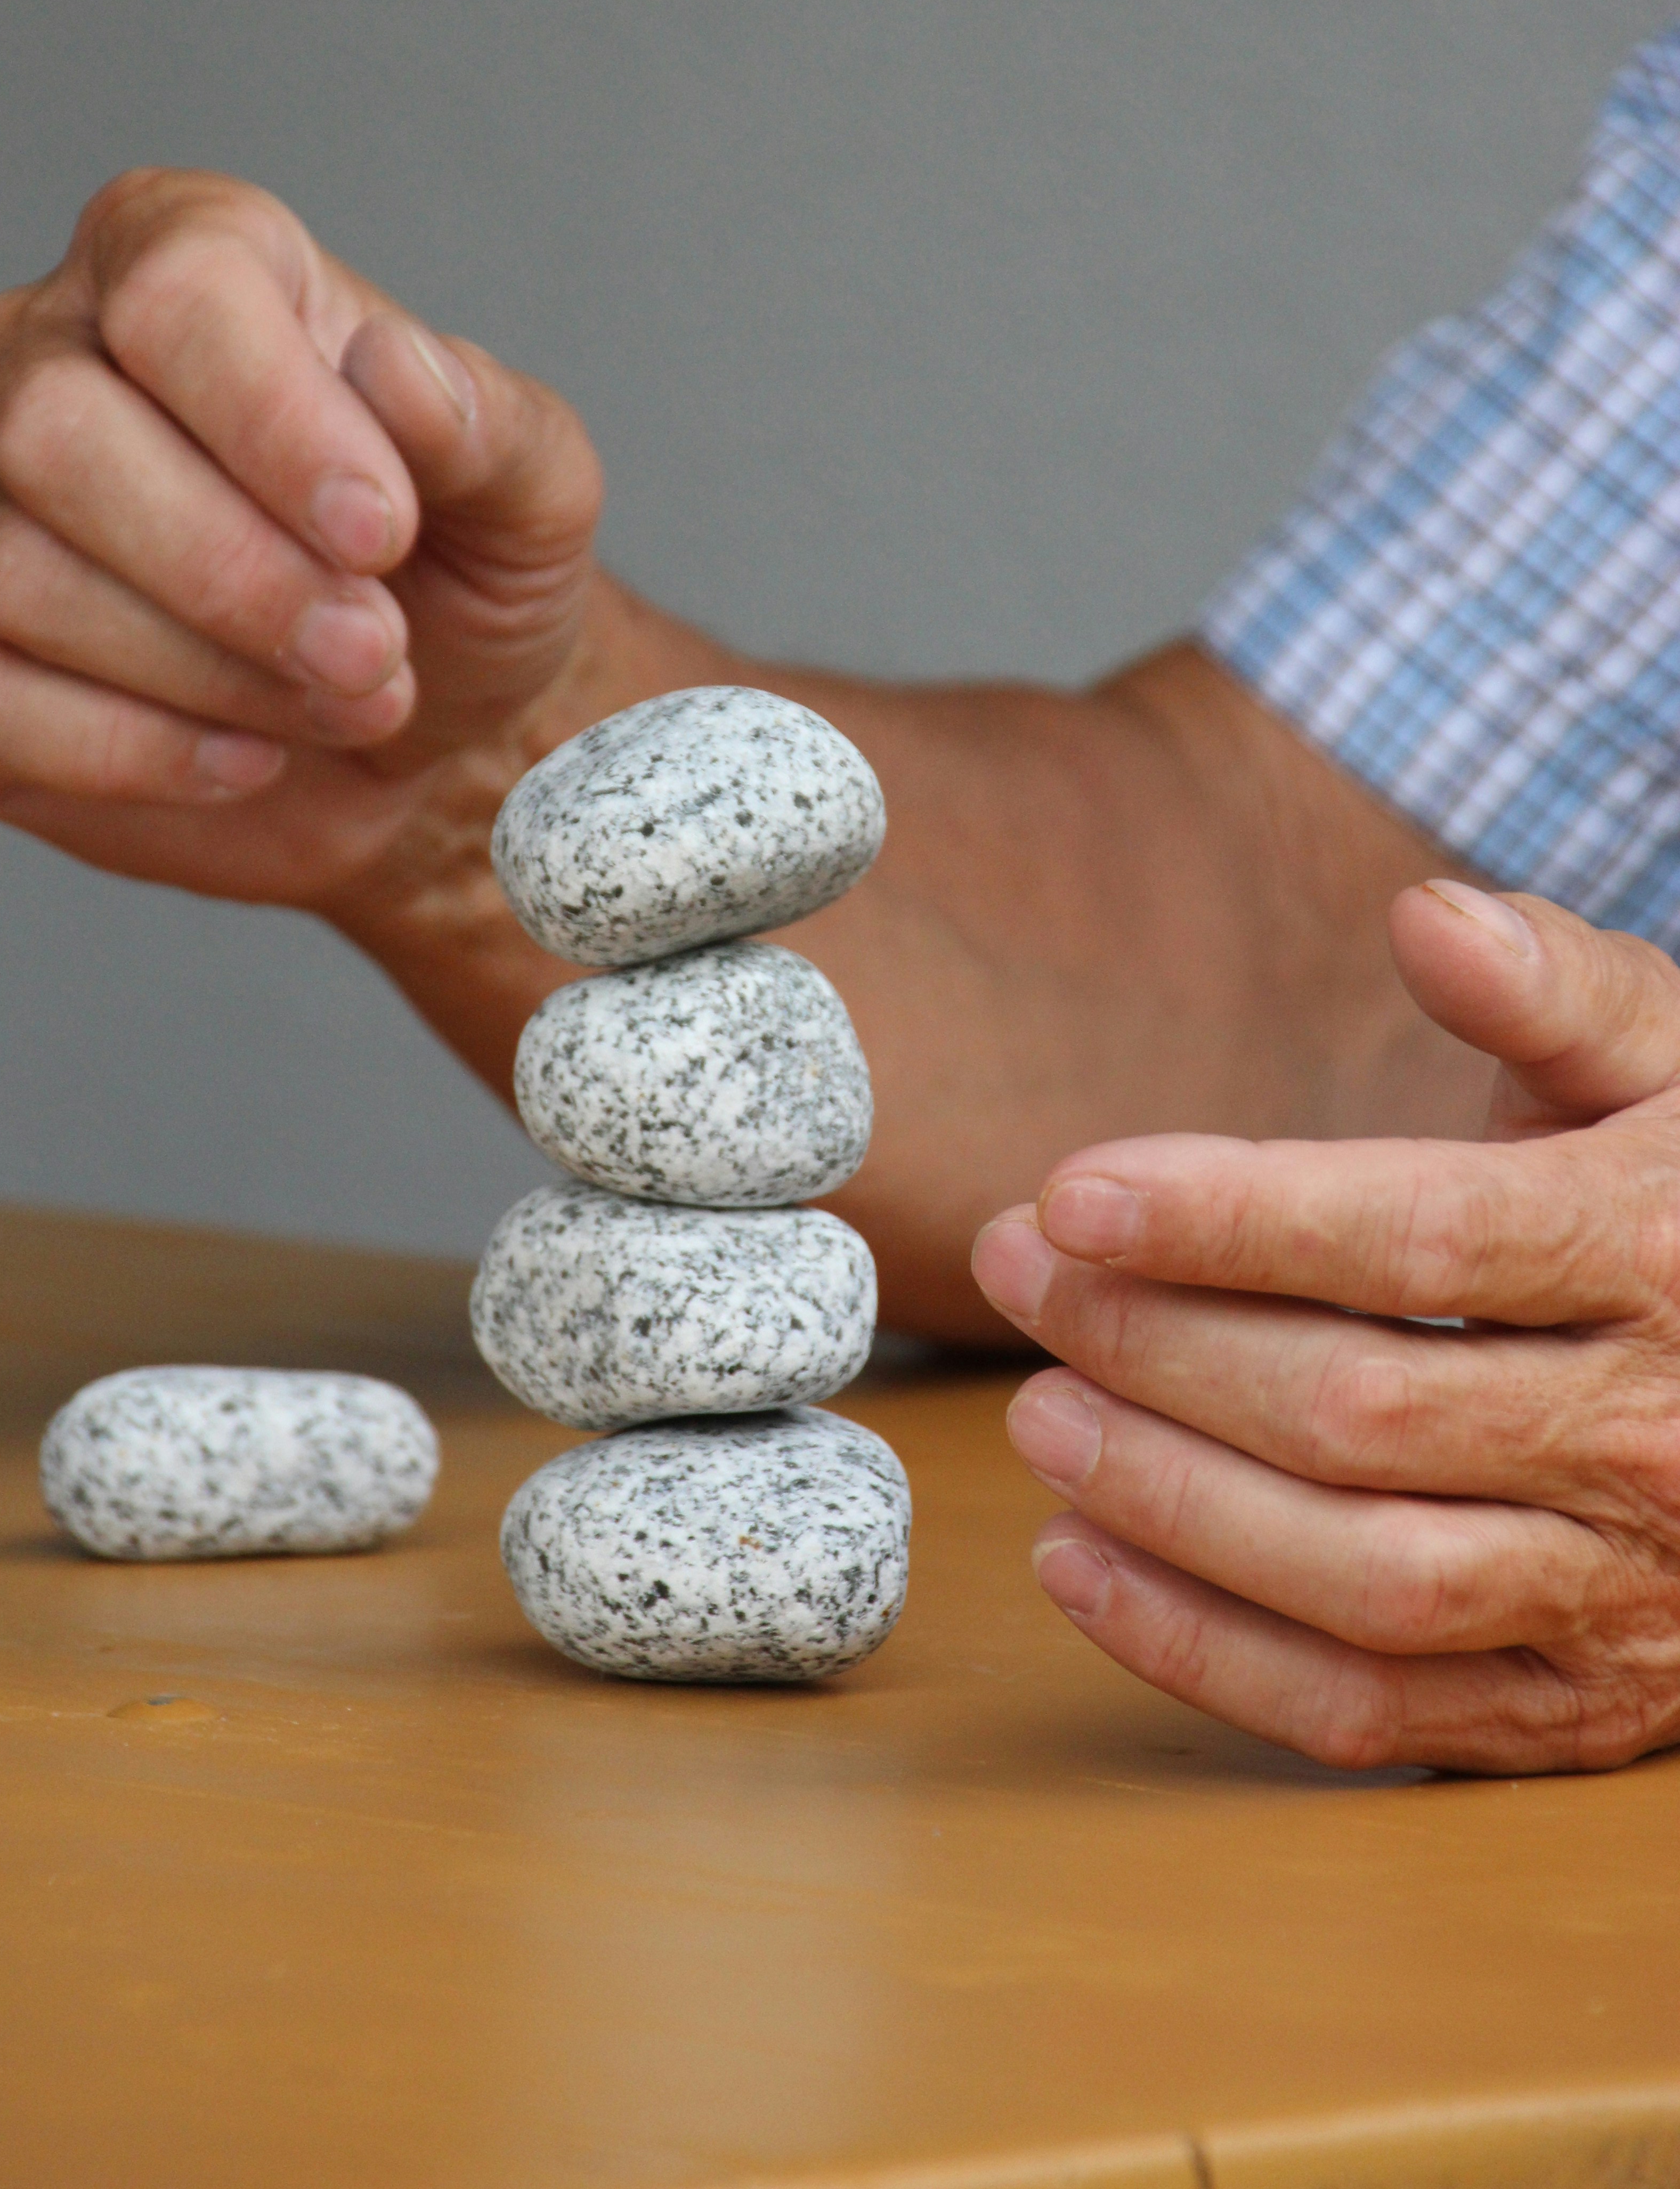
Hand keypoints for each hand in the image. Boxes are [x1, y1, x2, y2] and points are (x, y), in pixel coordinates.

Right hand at [0, 170, 609, 920]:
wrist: (406, 725)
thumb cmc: (451, 576)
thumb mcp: (532, 494)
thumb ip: (489, 422)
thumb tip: (398, 373)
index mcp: (181, 255)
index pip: (177, 292)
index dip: (278, 422)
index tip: (384, 533)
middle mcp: (37, 353)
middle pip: (59, 434)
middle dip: (238, 574)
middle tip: (372, 652)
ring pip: (22, 577)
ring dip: (209, 672)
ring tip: (338, 700)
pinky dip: (127, 750)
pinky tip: (241, 756)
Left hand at [972, 880, 1679, 1773]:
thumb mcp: (1675, 1066)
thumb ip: (1555, 986)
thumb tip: (1426, 913)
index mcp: (1660, 1255)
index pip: (1417, 1240)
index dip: (1228, 1218)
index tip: (1069, 1191)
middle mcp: (1651, 1441)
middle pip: (1360, 1410)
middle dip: (1157, 1343)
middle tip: (1016, 1273)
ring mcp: (1621, 1593)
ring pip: (1361, 1579)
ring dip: (1168, 1504)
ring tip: (1032, 1415)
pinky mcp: (1579, 1706)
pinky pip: (1379, 1717)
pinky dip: (1212, 1659)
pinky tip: (1082, 1568)